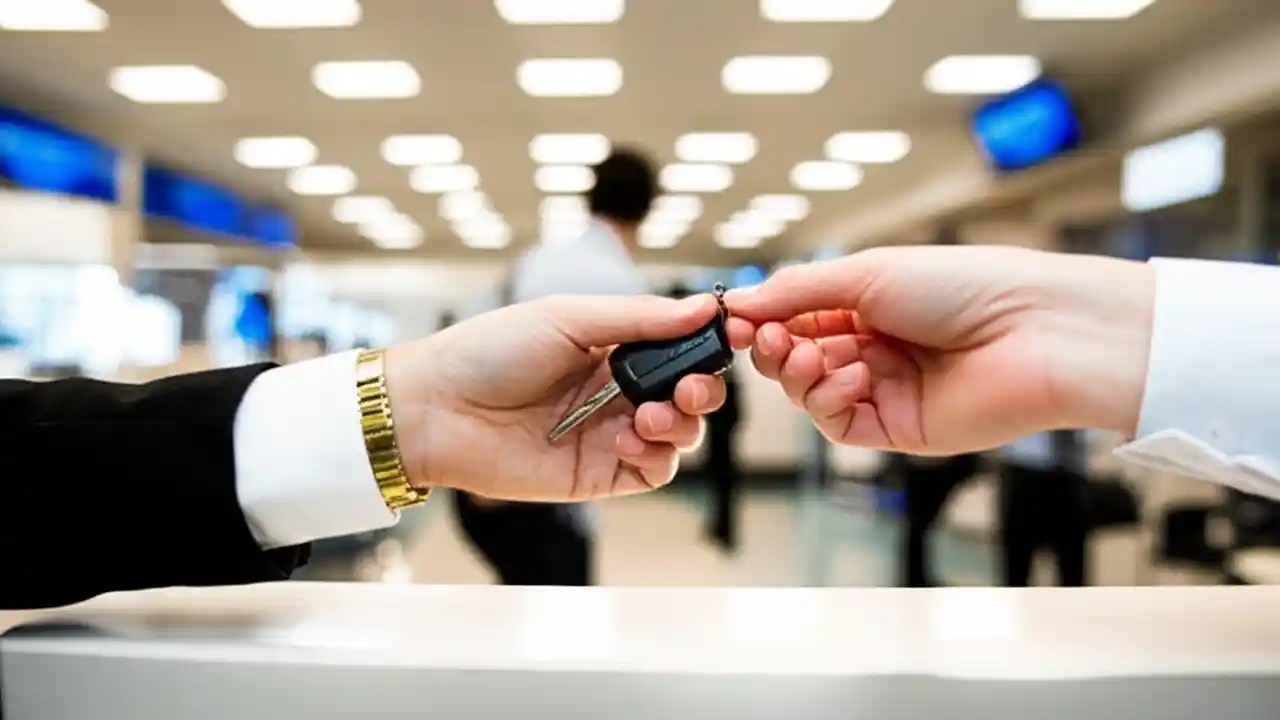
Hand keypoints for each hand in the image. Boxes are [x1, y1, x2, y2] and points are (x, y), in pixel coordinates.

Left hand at [384, 294, 725, 500]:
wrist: (437, 409)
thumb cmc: (490, 351)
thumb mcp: (569, 317)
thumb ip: (639, 317)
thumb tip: (704, 307)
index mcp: (612, 347)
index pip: (679, 348)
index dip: (706, 347)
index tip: (729, 341)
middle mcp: (617, 391)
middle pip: (689, 395)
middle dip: (702, 391)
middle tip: (689, 389)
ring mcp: (610, 434)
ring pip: (679, 435)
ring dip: (681, 425)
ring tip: (649, 416)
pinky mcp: (597, 474)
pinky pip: (652, 472)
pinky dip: (656, 457)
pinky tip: (627, 439)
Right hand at [726, 246, 1154, 454]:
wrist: (1036, 332)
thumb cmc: (965, 286)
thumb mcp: (868, 272)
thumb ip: (798, 291)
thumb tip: (739, 301)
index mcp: (868, 303)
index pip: (795, 317)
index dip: (762, 320)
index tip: (734, 319)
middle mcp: (873, 346)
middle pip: (795, 357)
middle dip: (771, 348)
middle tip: (762, 338)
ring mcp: (885, 389)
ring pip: (809, 393)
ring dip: (796, 375)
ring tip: (807, 357)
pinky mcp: (898, 428)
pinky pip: (839, 424)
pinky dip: (828, 401)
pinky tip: (851, 375)